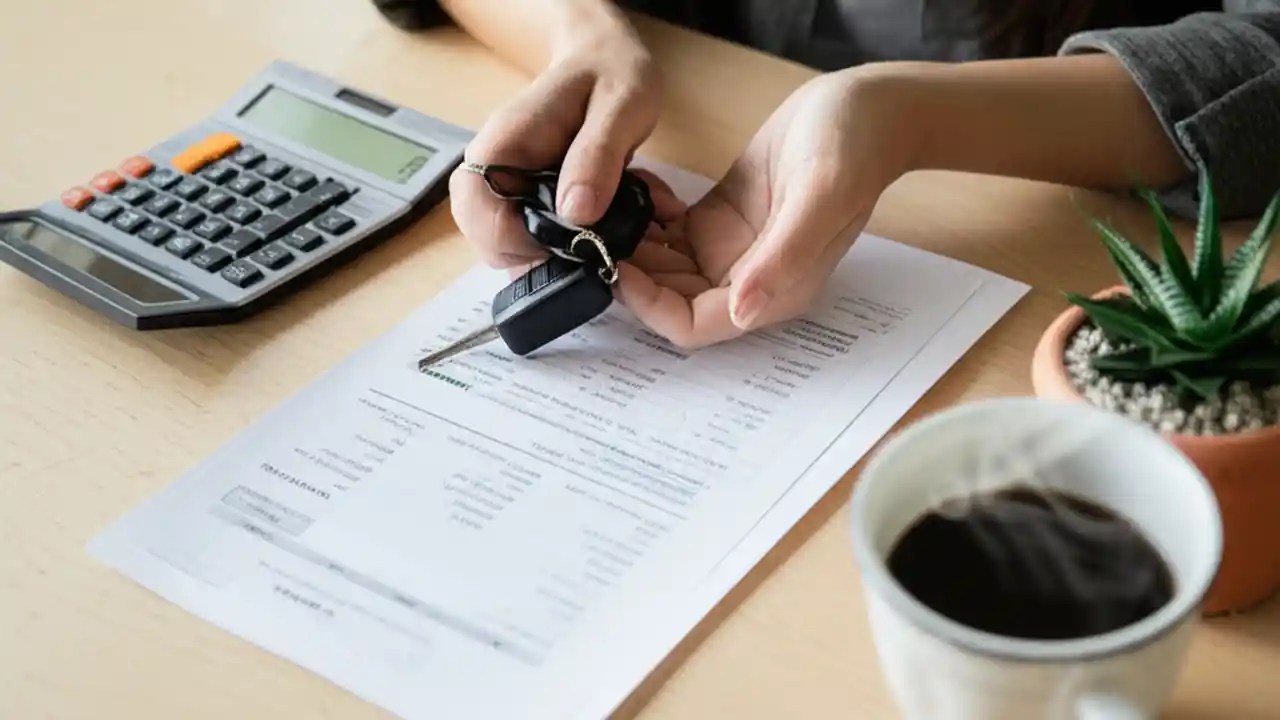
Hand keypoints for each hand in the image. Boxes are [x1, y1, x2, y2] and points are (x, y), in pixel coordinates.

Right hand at [450, 22, 662, 267]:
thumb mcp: (622, 106)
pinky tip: (598, 230)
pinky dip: (563, 244)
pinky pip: (530, 236)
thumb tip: (575, 214)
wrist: (604, 57)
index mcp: (504, 145)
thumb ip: (598, 156)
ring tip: (601, 237)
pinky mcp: (526, 197)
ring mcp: (507, 185)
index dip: (519, 242)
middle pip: (485, 237)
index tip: (572, 243)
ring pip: (507, 244)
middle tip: (592, 246)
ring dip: (553, 253)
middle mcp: (494, 169)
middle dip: (537, 255)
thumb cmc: (612, 73)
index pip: (478, 212)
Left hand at [616, 69, 917, 348]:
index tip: (618, 268)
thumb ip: (784, 257)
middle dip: (632, 280)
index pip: (694, 324)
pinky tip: (629, 194)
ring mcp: (731, 251)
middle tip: (594, 238)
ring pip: (664, 271)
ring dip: (632, 251)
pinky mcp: (719, 221)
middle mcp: (748, 280)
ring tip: (602, 214)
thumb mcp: (820, 197)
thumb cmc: (853, 148)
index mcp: (774, 291)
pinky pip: (669, 237)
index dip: (651, 307)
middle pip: (671, 302)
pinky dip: (644, 223)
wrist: (867, 107)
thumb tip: (744, 311)